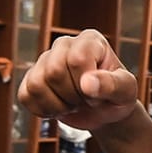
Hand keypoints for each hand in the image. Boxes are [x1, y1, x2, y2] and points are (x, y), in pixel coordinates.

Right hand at [18, 30, 138, 130]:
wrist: (105, 112)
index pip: (77, 59)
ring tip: (72, 103)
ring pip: (36, 84)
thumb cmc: (117, 96)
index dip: (87, 86)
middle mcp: (64, 44)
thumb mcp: (126, 92)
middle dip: (72, 96)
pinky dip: (43, 110)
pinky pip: (25, 96)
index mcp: (90, 40)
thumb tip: (87, 83)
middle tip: (86, 100)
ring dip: (57, 105)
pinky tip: (58, 108)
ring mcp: (45, 60)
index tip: (99, 94)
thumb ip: (111, 85)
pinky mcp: (30, 78)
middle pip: (54, 72)